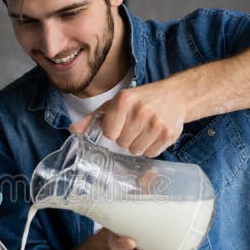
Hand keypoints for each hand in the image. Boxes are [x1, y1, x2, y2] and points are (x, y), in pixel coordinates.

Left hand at [70, 80, 186, 156]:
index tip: (121, 124)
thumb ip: (94, 117)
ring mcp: (157, 123)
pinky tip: (154, 134)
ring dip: (138, 144)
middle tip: (135, 126)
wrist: (175, 96)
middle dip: (126, 138)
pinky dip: (150, 147)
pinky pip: (150, 153)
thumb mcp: (116, 102)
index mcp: (124, 100)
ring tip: (145, 130)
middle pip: (121, 143)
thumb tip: (74, 130)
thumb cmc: (141, 100)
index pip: (109, 133)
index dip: (113, 131)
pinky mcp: (169, 134)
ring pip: (135, 151)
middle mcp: (141, 110)